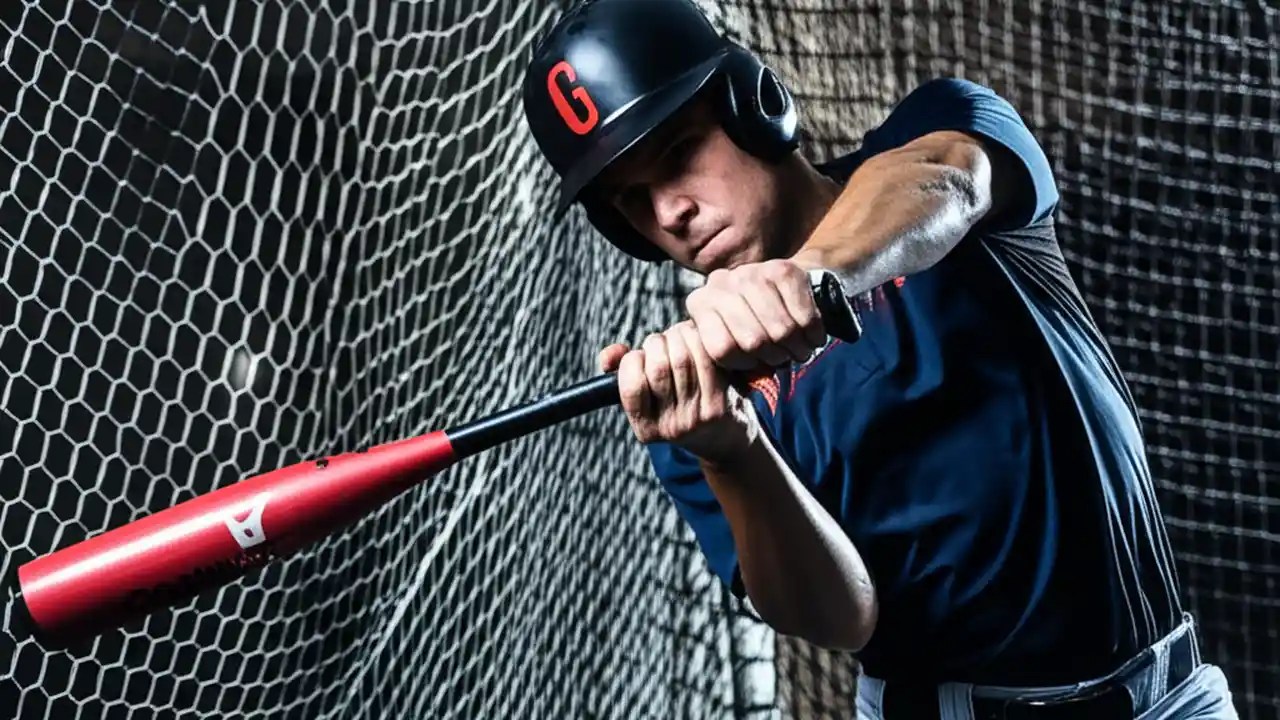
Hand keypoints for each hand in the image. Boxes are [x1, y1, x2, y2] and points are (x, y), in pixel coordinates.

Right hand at [599, 321, 759, 464]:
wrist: (723, 438)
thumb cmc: (676, 405)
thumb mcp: (646, 399)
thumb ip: (622, 372)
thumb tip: (609, 356)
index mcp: (645, 429)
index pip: (630, 385)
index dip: (632, 360)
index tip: (640, 355)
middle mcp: (669, 427)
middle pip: (658, 367)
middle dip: (657, 342)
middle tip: (664, 339)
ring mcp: (696, 417)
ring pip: (682, 359)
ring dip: (679, 336)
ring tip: (680, 334)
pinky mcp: (718, 404)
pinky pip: (706, 361)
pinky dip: (700, 342)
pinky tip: (699, 338)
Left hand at [684, 259, 827, 371]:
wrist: (779, 283)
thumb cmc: (751, 322)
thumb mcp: (732, 340)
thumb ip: (732, 357)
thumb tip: (754, 378)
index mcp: (700, 304)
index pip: (723, 350)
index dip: (745, 363)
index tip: (756, 362)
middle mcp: (720, 283)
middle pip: (753, 341)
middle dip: (774, 357)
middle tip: (784, 357)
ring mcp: (751, 272)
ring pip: (781, 330)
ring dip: (796, 347)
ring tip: (799, 350)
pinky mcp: (782, 269)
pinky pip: (803, 317)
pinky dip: (813, 334)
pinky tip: (813, 336)